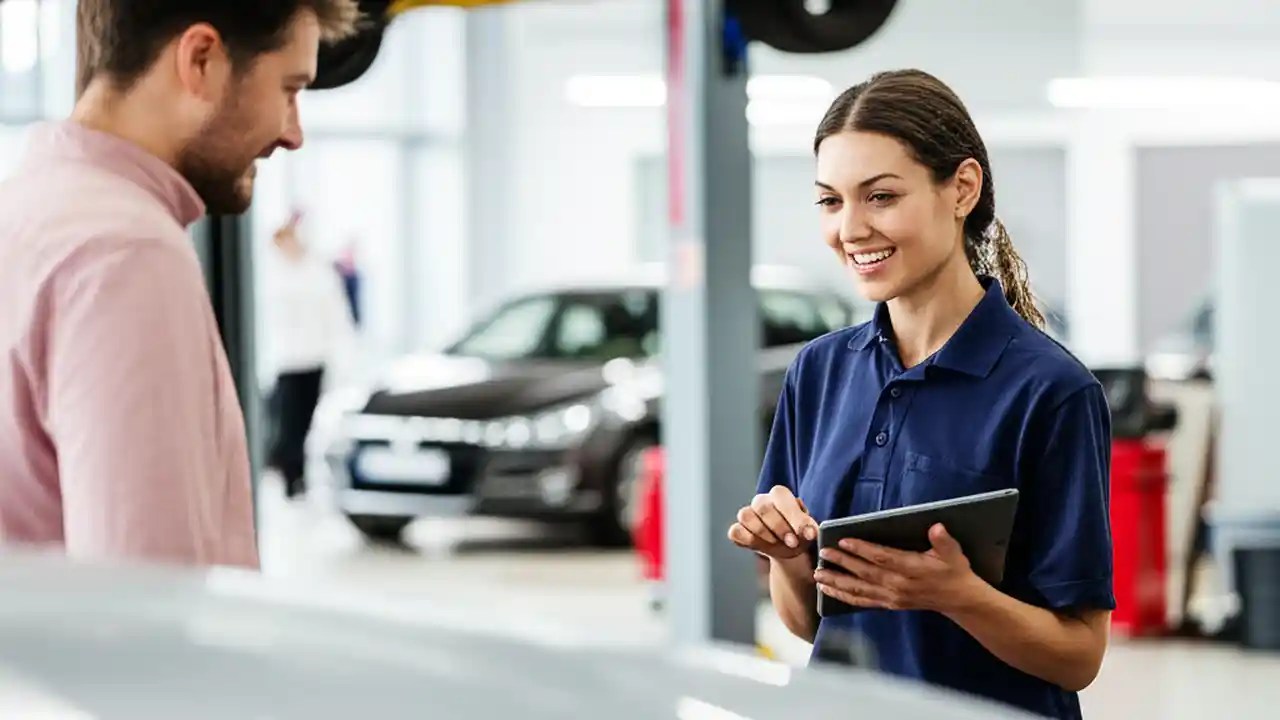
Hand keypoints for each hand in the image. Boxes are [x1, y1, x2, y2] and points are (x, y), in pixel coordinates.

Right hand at [727, 485, 818, 560]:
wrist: (789, 549)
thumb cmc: (799, 535)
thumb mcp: (808, 532)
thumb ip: (809, 529)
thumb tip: (810, 532)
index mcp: (780, 495)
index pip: (780, 496)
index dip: (793, 515)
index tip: (806, 534)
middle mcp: (761, 501)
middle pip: (763, 507)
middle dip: (779, 528)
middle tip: (792, 542)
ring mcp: (747, 514)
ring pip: (746, 516)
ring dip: (763, 534)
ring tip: (777, 544)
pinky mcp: (738, 529)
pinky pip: (735, 531)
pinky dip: (747, 540)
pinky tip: (762, 547)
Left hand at [812, 523, 985, 613]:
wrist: (959, 599)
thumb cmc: (954, 571)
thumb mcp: (954, 553)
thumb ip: (944, 541)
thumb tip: (936, 527)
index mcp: (912, 569)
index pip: (882, 558)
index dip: (862, 549)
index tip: (844, 540)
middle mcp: (898, 586)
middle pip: (865, 573)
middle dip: (842, 562)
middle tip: (823, 553)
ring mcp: (892, 597)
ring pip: (859, 590)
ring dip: (837, 582)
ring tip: (818, 575)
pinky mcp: (889, 604)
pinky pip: (862, 601)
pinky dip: (843, 596)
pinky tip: (829, 591)